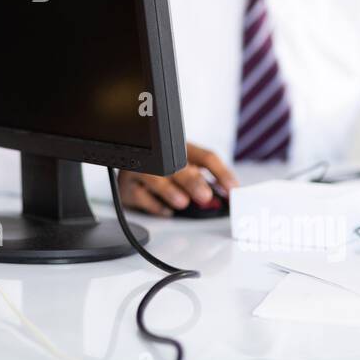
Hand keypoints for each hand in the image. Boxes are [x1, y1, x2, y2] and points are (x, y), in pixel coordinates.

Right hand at [117, 141, 238, 215]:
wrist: (128, 161)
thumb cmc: (163, 171)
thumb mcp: (185, 171)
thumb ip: (204, 182)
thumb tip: (224, 199)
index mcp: (180, 148)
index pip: (205, 157)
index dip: (221, 173)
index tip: (233, 190)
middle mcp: (159, 156)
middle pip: (176, 163)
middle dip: (192, 180)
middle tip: (205, 196)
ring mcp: (141, 169)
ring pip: (154, 177)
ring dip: (170, 191)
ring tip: (182, 202)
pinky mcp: (126, 185)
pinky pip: (139, 195)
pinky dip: (154, 205)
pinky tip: (165, 210)